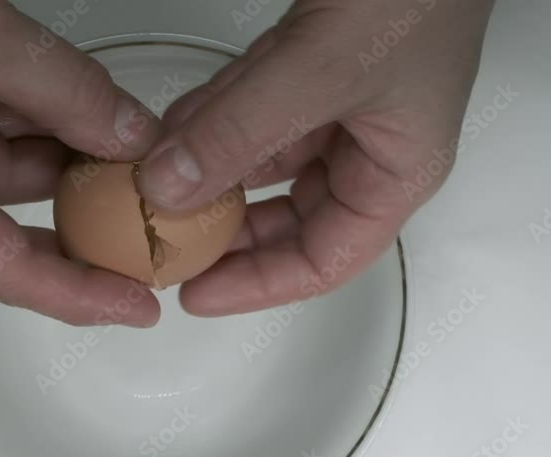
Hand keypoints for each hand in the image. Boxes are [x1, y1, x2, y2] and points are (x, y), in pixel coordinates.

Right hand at [0, 0, 163, 325]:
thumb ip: (71, 95)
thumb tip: (133, 138)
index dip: (74, 295)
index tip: (132, 307)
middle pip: (1, 234)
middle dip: (77, 234)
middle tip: (144, 249)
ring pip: (6, 180)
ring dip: (66, 170)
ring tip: (126, 164)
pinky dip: (41, 131)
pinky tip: (86, 123)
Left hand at [138, 0, 494, 314]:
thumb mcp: (321, 71)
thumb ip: (241, 131)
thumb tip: (170, 188)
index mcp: (395, 175)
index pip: (323, 261)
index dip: (258, 286)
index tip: (197, 294)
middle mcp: (366, 150)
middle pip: (288, 219)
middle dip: (225, 231)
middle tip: (166, 244)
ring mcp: (337, 107)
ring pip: (262, 161)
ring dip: (208, 173)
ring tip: (155, 188)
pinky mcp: (310, 68)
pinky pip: (252, 110)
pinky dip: (212, 119)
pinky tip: (173, 130)